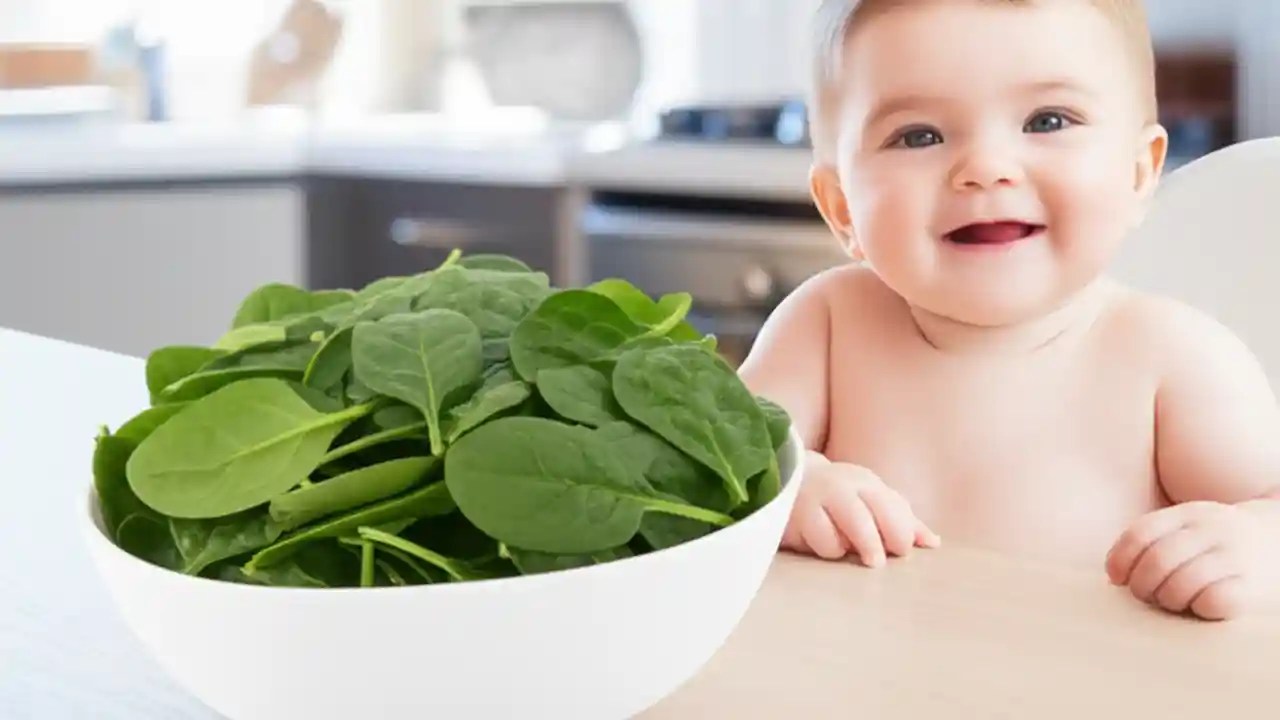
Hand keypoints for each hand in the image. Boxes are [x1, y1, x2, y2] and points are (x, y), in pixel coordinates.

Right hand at [781, 452, 940, 567]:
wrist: (791, 477)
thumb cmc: (842, 495)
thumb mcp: (873, 500)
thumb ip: (902, 520)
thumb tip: (933, 543)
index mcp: (866, 484)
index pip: (889, 506)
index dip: (899, 531)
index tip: (901, 550)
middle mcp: (839, 488)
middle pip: (862, 518)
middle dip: (873, 543)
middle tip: (878, 563)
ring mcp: (814, 500)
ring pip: (836, 532)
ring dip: (848, 547)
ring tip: (848, 552)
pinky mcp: (794, 516)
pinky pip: (816, 541)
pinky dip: (826, 548)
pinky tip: (823, 545)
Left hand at [1106, 501, 1277, 619]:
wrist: (1279, 540)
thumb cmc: (1217, 543)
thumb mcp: (1187, 527)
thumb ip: (1152, 541)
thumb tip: (1114, 576)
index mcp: (1188, 514)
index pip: (1140, 533)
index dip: (1120, 560)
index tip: (1117, 579)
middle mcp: (1212, 529)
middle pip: (1158, 560)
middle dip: (1142, 585)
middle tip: (1146, 595)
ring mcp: (1235, 555)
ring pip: (1182, 583)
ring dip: (1167, 599)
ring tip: (1173, 601)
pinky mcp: (1253, 585)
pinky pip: (1214, 601)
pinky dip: (1198, 608)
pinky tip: (1201, 605)